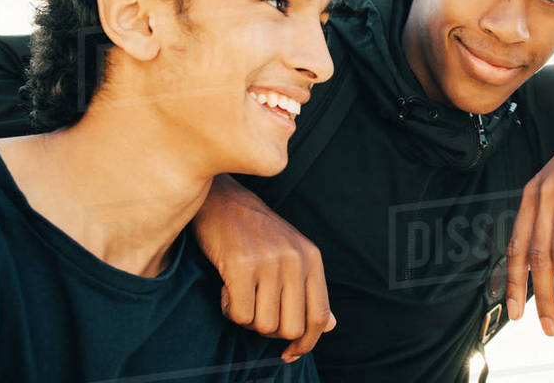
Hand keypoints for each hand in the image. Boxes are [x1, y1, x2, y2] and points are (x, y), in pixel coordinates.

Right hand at [193, 175, 335, 361]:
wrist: (222, 200)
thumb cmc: (255, 232)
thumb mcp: (292, 254)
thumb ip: (311, 290)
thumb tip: (330, 325)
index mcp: (312, 259)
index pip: (320, 316)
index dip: (306, 343)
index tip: (289, 354)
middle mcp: (295, 260)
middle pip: (291, 328)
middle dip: (270, 331)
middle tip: (256, 311)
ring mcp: (269, 262)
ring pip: (264, 325)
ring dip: (247, 319)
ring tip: (240, 294)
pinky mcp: (241, 265)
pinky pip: (239, 315)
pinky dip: (229, 310)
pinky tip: (227, 290)